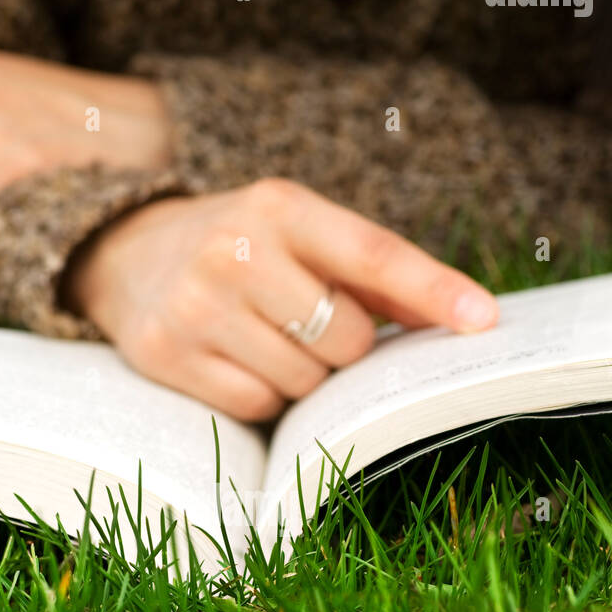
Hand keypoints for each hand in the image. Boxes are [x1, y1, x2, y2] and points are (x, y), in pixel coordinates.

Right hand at [64, 177, 497, 420]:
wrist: (126, 253)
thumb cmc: (246, 250)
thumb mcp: (305, 236)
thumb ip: (380, 274)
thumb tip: (469, 315)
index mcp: (280, 206)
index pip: (373, 254)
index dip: (433, 290)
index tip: (484, 320)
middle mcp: (233, 250)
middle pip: (345, 338)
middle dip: (343, 344)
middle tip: (309, 322)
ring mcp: (194, 305)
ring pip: (303, 381)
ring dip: (303, 374)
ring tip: (267, 338)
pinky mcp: (164, 355)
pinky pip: (257, 405)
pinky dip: (263, 395)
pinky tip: (237, 361)